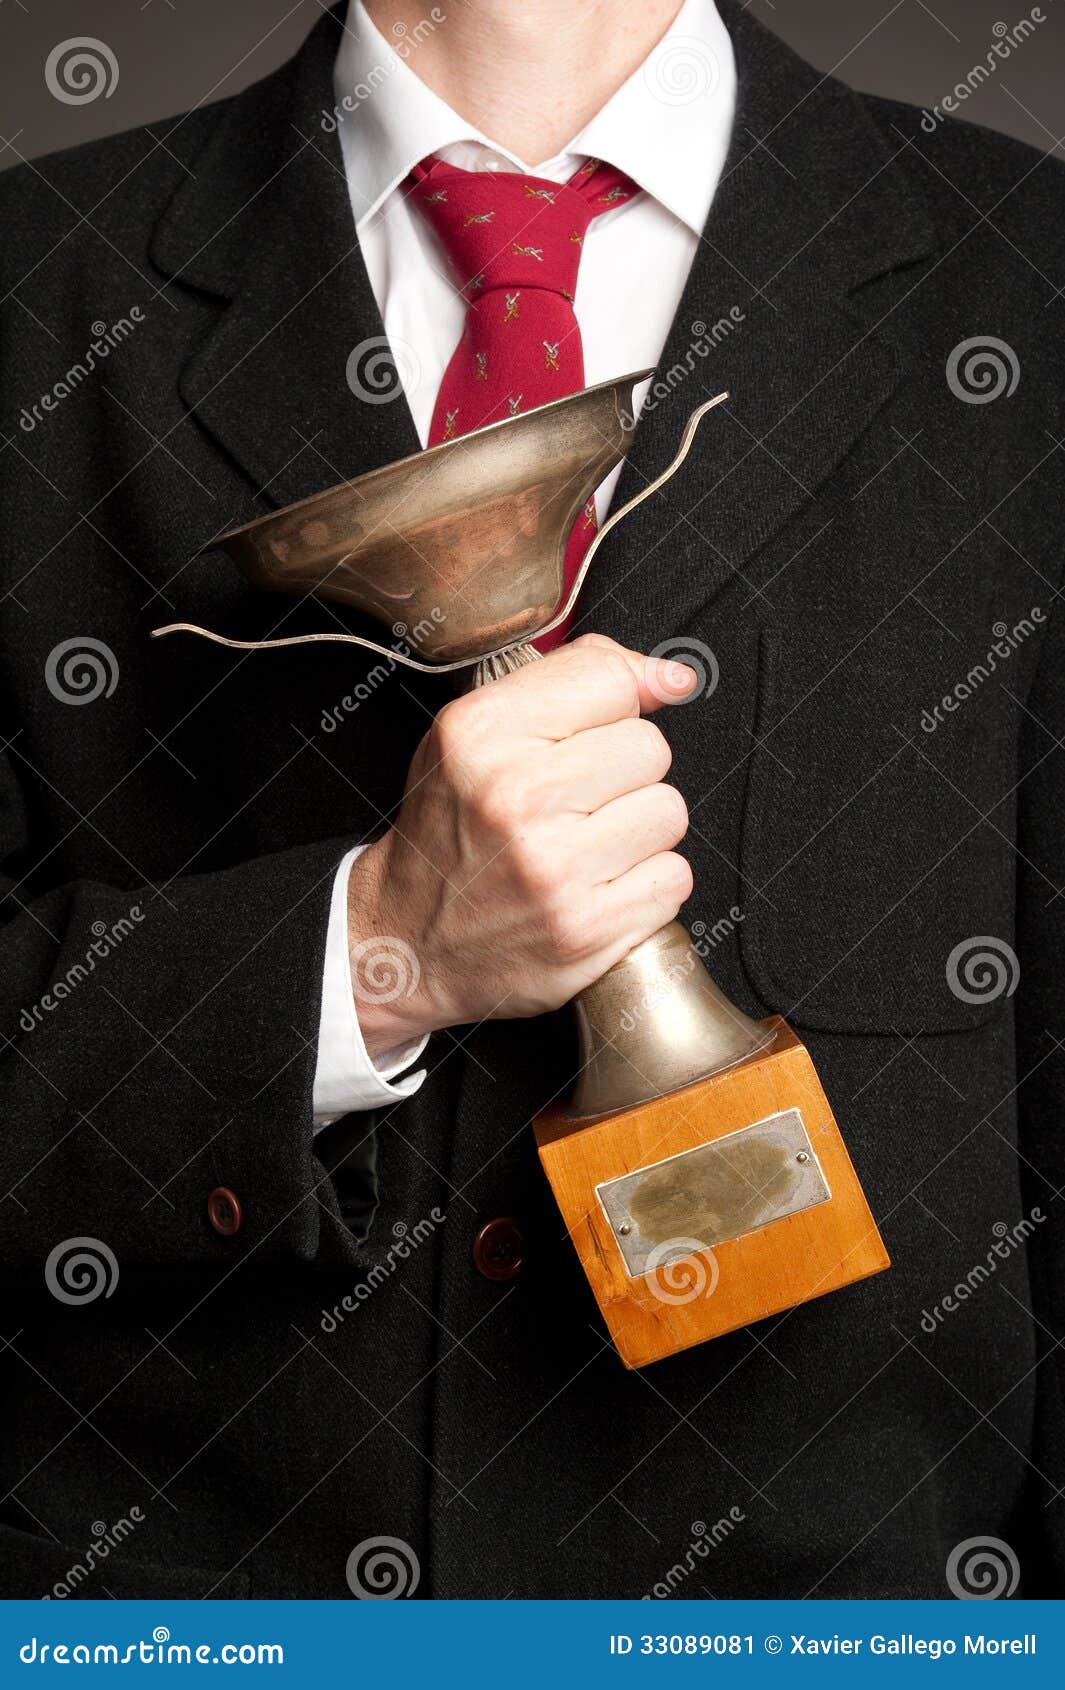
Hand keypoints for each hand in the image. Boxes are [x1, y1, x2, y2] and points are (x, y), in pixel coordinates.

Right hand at [347, 634, 696, 1056]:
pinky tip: (598, 888)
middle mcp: (516, 797)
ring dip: (639, 830)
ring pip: (669, 811)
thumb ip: (573, 682)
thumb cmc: (453, 830)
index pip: (610, 680)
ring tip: (587, 846)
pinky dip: (646, 885)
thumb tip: (673, 678)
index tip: (595, 732)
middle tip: (575, 804)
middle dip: (624, 774)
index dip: (614, 706)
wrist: (414, 940)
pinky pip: (673, 877)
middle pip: (650, 748)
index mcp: (482, 734)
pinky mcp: (588, 929)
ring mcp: (554, 868)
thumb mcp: (480, 734)